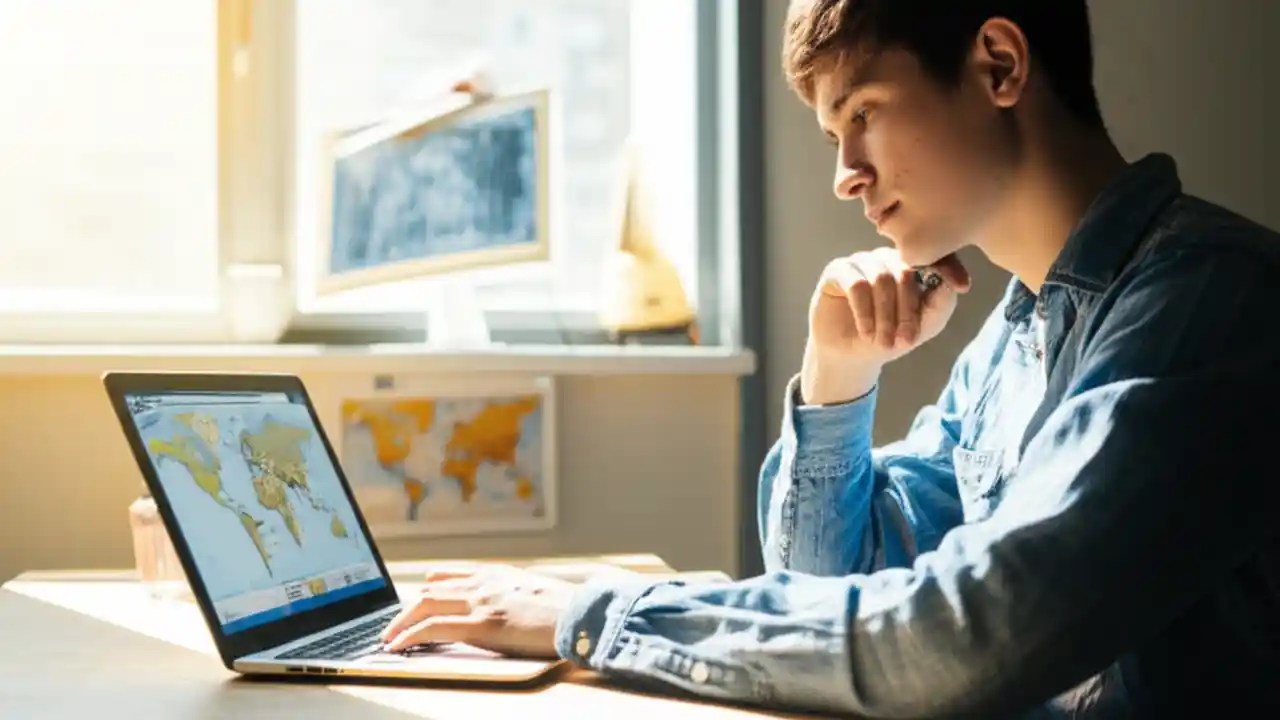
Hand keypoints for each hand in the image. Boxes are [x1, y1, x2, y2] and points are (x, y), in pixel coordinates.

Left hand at [379, 564, 577, 658]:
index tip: (414, 601)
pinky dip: (410, 636)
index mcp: (498, 574)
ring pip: (426, 605)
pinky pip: (435, 628)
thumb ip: (513, 594)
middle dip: (406, 610)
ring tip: (388, 639)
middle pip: (431, 591)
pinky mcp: (483, 624)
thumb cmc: (567, 611)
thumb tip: (506, 607)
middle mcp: (485, 582)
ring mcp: (482, 602)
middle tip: (392, 627)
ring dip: (401, 623)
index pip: (450, 576)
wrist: (584, 615)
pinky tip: (398, 646)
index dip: (427, 590)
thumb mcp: (535, 592)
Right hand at [801, 249, 969, 404]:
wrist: (852, 355)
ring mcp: (861, 261)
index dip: (948, 267)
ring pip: (880, 278)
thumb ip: (941, 305)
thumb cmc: (889, 337)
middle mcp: (886, 258)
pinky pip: (856, 284)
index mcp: (910, 266)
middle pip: (905, 271)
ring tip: (883, 343)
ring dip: (885, 316)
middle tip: (907, 341)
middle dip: (908, 310)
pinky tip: (867, 333)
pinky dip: (864, 312)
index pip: (931, 256)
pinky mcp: (838, 271)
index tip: (963, 286)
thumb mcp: (922, 327)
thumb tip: (953, 284)